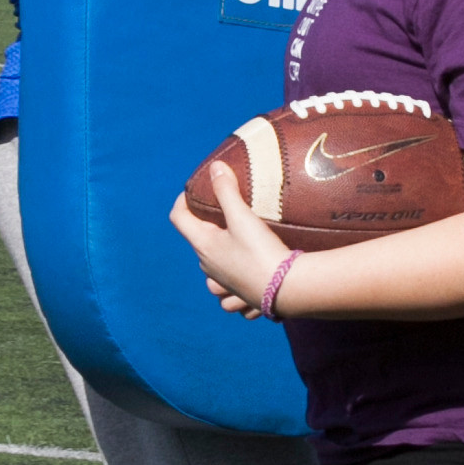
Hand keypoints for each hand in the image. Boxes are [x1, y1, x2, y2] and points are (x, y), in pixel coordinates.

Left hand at [169, 160, 289, 318]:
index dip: (182, 200)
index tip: (195, 191)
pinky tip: (245, 277)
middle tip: (225, 215)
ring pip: (209, 272)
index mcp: (203, 244)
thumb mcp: (243, 217)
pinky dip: (231, 287)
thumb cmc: (261, 251)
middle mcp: (207, 266)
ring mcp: (222, 284)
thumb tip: (215, 167)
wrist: (285, 289)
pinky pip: (228, 293)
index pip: (178, 217)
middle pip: (196, 242)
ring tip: (233, 250)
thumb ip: (227, 191)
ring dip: (216, 260)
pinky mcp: (240, 297)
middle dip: (205, 227)